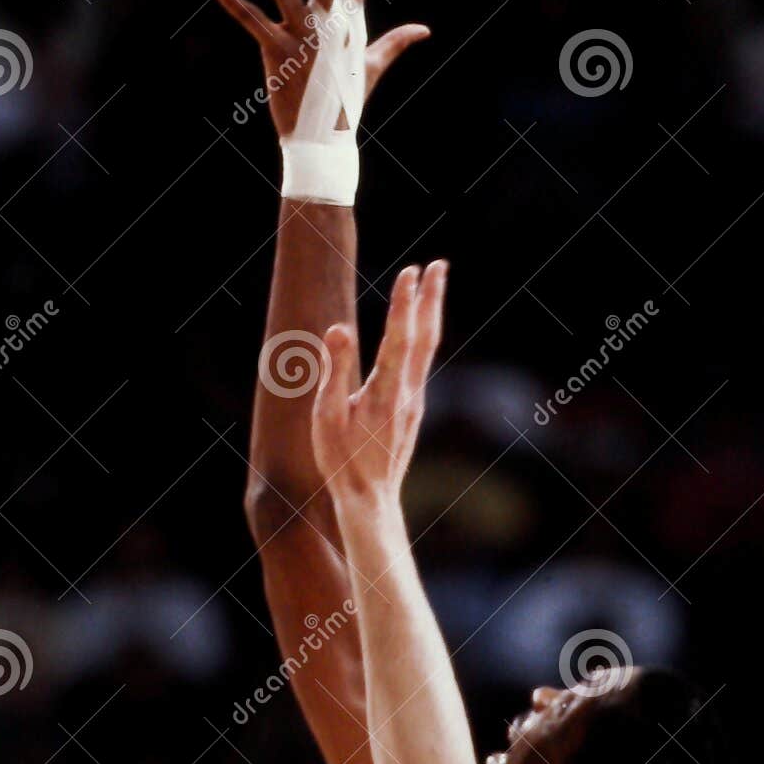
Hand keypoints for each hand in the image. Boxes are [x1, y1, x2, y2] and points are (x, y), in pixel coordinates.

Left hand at [210, 0, 428, 136]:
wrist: (325, 141)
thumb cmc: (347, 104)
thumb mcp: (372, 67)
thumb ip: (394, 43)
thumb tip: (423, 30)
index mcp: (350, 24)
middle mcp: (327, 24)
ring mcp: (301, 36)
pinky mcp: (276, 52)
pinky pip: (250, 20)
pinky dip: (232, 1)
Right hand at [311, 262, 446, 504]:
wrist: (370, 498)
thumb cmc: (340, 458)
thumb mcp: (326, 417)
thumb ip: (334, 371)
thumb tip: (339, 329)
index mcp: (384, 392)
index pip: (398, 337)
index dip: (404, 303)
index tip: (410, 272)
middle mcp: (407, 392)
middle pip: (424, 336)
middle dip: (431, 298)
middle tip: (438, 264)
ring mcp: (415, 400)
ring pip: (427, 348)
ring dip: (431, 312)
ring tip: (434, 284)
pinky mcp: (414, 407)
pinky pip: (422, 362)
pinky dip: (424, 335)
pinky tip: (421, 328)